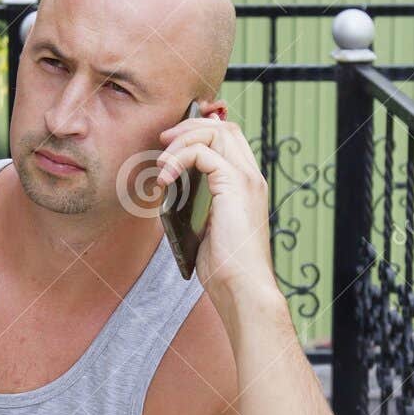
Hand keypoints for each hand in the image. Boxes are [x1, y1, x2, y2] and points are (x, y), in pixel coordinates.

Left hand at [155, 113, 279, 313]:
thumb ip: (194, 202)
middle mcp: (251, 176)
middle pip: (223, 128)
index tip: (171, 144)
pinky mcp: (235, 185)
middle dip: (189, 127)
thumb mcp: (204, 225)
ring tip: (162, 163)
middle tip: (164, 141)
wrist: (242, 286)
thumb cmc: (223, 266)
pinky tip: (166, 178)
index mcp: (246, 184)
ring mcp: (246, 179)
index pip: (228, 139)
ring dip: (182, 141)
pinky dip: (179, 159)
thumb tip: (171, 187)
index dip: (199, 132)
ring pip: (216, 133)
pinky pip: (203, 153)